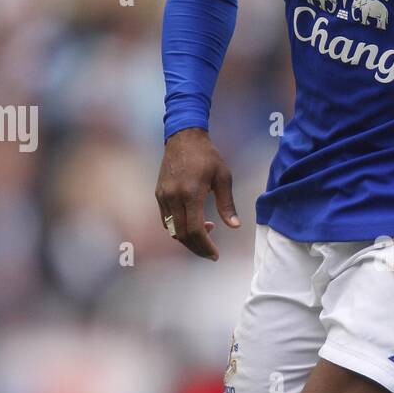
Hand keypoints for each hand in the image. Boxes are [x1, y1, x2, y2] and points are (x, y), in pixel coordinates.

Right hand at [155, 127, 239, 260]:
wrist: (183, 137)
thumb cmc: (207, 156)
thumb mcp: (223, 177)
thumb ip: (227, 204)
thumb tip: (235, 226)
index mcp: (191, 193)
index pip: (194, 229)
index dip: (205, 246)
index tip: (215, 255)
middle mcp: (173, 196)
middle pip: (182, 234)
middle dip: (197, 248)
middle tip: (211, 253)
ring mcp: (163, 196)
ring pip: (172, 229)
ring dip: (188, 239)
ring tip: (206, 235)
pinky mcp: (158, 194)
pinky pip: (166, 220)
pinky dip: (179, 228)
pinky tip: (193, 224)